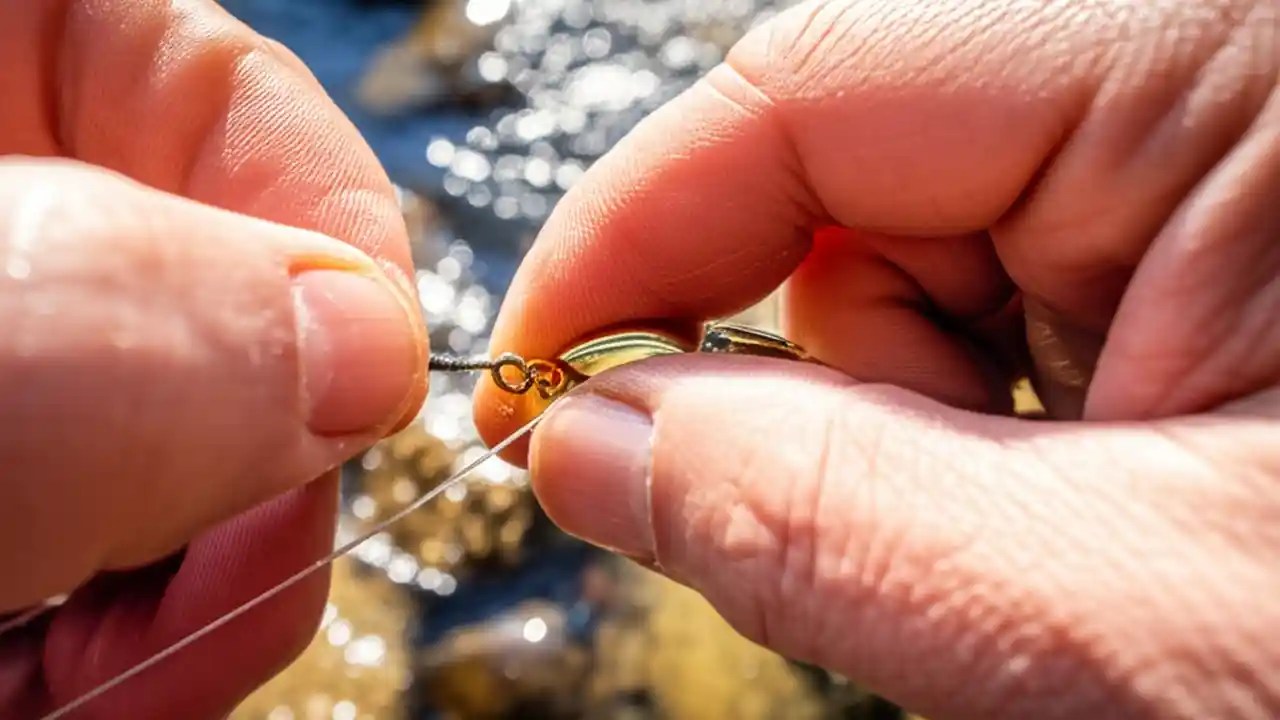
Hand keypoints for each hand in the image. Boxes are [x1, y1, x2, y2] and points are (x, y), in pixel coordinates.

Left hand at [0, 2, 425, 717]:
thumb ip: (159, 318)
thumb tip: (371, 355)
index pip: (206, 82)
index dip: (321, 220)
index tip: (368, 386)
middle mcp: (0, 232)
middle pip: (226, 303)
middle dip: (268, 461)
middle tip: (233, 573)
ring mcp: (12, 374)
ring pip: (193, 456)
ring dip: (213, 584)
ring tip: (135, 666)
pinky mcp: (3, 499)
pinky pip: (121, 561)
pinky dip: (148, 644)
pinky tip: (101, 686)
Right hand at [477, 1, 1279, 717]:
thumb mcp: (1121, 609)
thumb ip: (823, 516)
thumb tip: (580, 442)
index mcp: (1215, 59)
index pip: (818, 86)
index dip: (631, 243)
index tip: (527, 388)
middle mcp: (1206, 77)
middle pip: (857, 189)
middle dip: (818, 383)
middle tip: (900, 544)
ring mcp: (1204, 159)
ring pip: (913, 271)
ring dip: (914, 430)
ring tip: (1054, 549)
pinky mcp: (1198, 246)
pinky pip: (991, 316)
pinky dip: (979, 439)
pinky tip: (1077, 515)